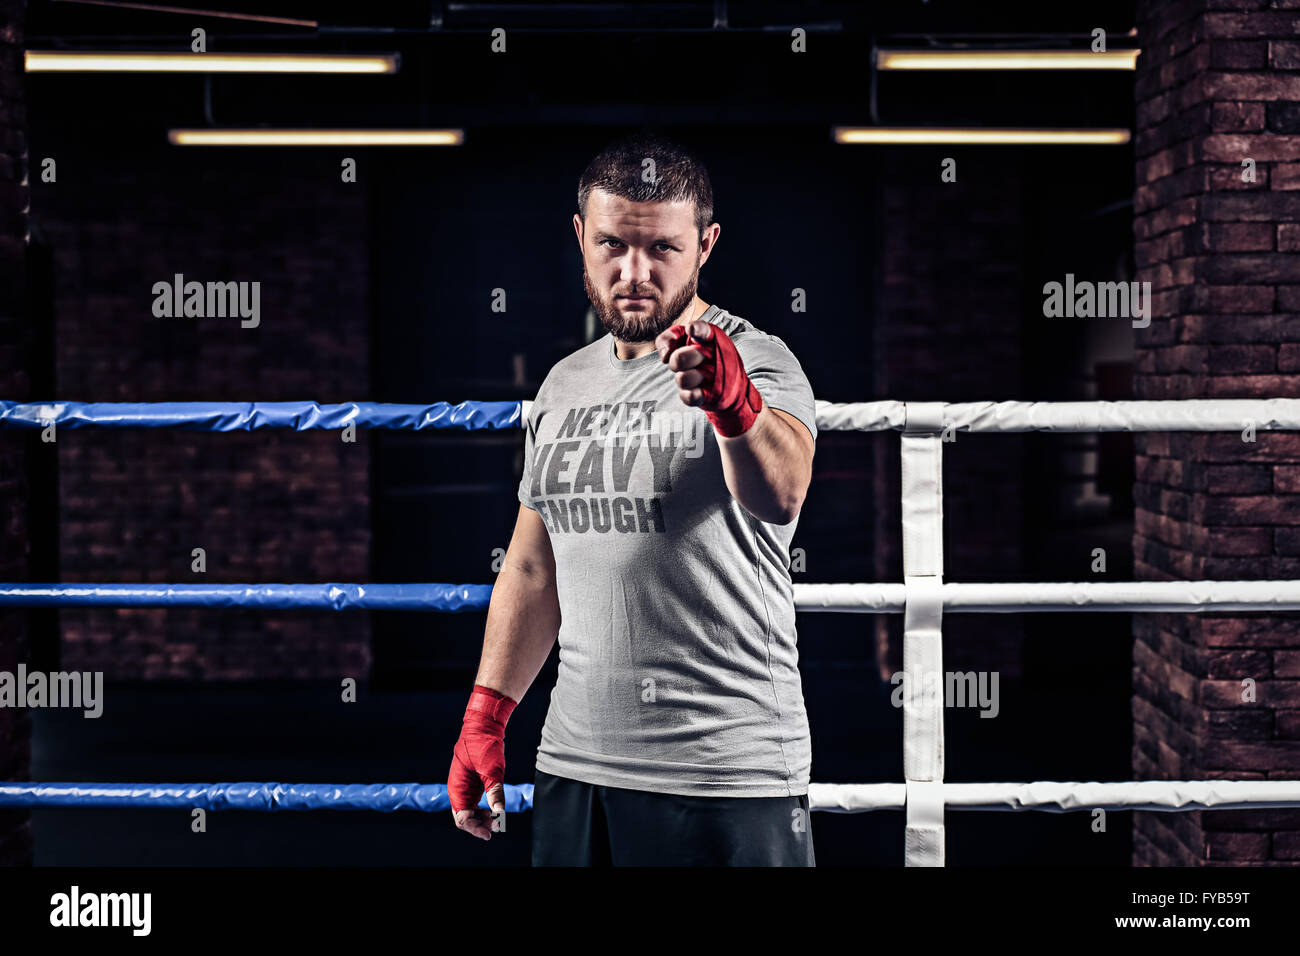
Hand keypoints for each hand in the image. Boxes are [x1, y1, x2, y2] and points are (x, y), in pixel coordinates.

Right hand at [448, 684, 515, 840]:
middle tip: (496, 827)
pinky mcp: (472, 783)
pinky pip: (474, 803)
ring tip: (497, 821)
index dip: (475, 828)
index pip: (462, 818)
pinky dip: (483, 809)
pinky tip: (494, 811)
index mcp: (457, 788)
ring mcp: (464, 787)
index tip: (489, 833)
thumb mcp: (492, 770)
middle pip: (464, 818)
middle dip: (479, 825)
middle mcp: (458, 790)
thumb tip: (500, 814)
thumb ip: (495, 792)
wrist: (483, 725)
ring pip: (469, 812)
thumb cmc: (483, 745)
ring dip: (481, 819)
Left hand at [655, 319, 762, 436]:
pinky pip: (689, 397)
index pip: (703, 330)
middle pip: (679, 358)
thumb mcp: (685, 338)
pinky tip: (692, 390)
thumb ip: (670, 337)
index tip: (691, 329)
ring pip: (682, 379)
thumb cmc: (699, 355)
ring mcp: (713, 376)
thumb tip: (665, 355)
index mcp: (709, 337)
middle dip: (675, 361)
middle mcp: (713, 354)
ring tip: (690, 375)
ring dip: (682, 378)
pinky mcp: (710, 395)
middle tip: (679, 362)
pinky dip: (687, 394)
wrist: (727, 384)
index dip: (696, 329)